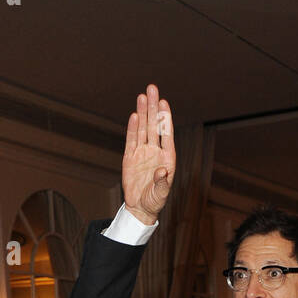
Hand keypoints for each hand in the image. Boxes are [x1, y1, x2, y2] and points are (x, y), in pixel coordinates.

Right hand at [122, 84, 175, 225]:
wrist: (140, 208)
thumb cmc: (155, 201)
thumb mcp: (161, 194)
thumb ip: (162, 183)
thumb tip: (162, 171)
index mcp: (167, 157)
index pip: (166, 133)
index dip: (165, 117)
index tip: (164, 102)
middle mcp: (155, 151)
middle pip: (154, 125)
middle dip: (153, 107)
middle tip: (152, 88)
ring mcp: (142, 153)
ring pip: (143, 128)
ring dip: (143, 112)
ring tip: (142, 95)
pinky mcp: (130, 157)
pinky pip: (131, 140)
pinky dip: (133, 128)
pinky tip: (134, 115)